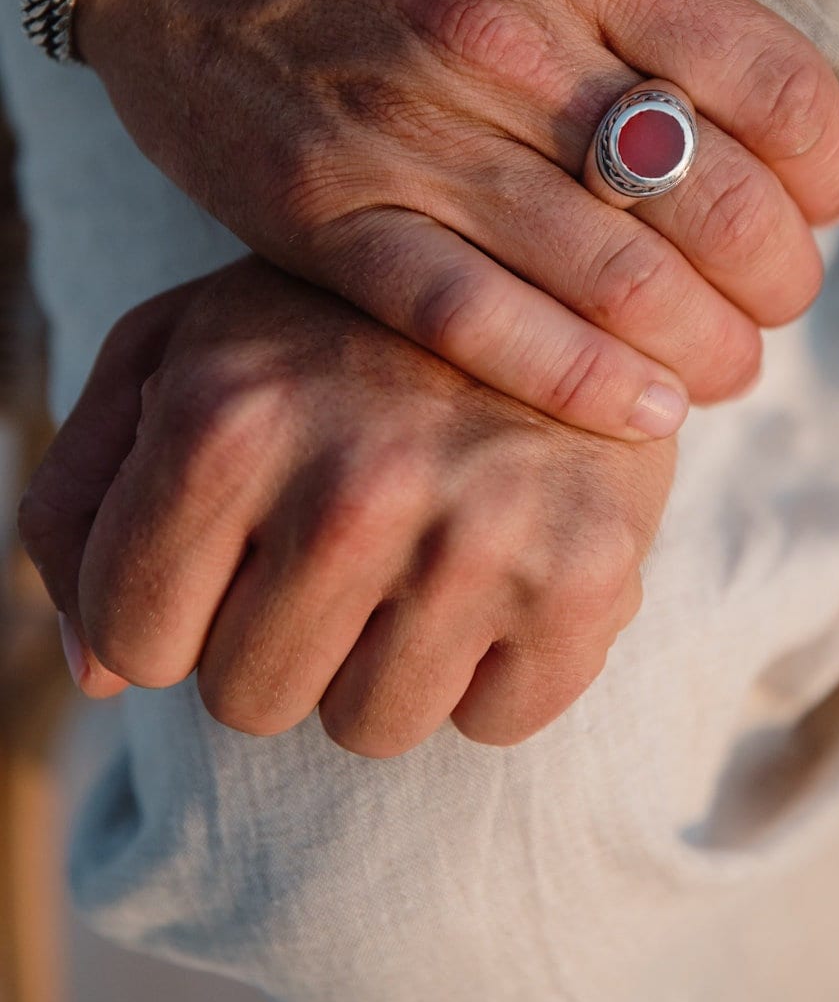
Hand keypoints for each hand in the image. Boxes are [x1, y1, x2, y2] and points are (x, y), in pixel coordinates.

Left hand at [19, 258, 676, 753]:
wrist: (558, 275)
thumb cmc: (342, 324)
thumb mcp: (185, 347)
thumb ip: (89, 491)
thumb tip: (98, 672)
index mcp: (225, 413)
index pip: (136, 639)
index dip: (176, 610)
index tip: (232, 551)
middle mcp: (352, 481)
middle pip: (248, 699)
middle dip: (280, 637)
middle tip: (342, 537)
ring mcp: (477, 533)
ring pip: (370, 726)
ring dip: (386, 659)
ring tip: (423, 543)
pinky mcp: (587, 575)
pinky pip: (494, 723)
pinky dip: (495, 667)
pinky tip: (506, 562)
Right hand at [74, 0, 838, 438]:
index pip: (773, 86)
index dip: (832, 167)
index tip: (827, 196)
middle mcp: (502, 39)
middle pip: (710, 201)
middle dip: (781, 275)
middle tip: (783, 293)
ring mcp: (408, 136)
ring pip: (609, 280)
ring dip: (705, 345)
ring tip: (730, 362)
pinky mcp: (325, 215)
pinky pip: (472, 323)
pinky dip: (574, 383)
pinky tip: (642, 409)